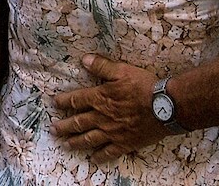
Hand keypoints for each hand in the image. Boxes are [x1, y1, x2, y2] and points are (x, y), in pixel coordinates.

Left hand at [51, 55, 167, 161]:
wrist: (165, 107)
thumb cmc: (144, 86)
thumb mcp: (122, 70)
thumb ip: (102, 66)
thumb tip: (84, 60)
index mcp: (100, 98)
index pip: (76, 100)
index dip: (64, 102)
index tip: (55, 103)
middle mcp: (102, 117)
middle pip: (78, 122)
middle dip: (64, 126)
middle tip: (53, 130)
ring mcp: (113, 132)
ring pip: (89, 139)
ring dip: (76, 142)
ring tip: (66, 145)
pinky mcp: (125, 143)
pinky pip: (109, 152)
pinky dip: (99, 156)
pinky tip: (93, 158)